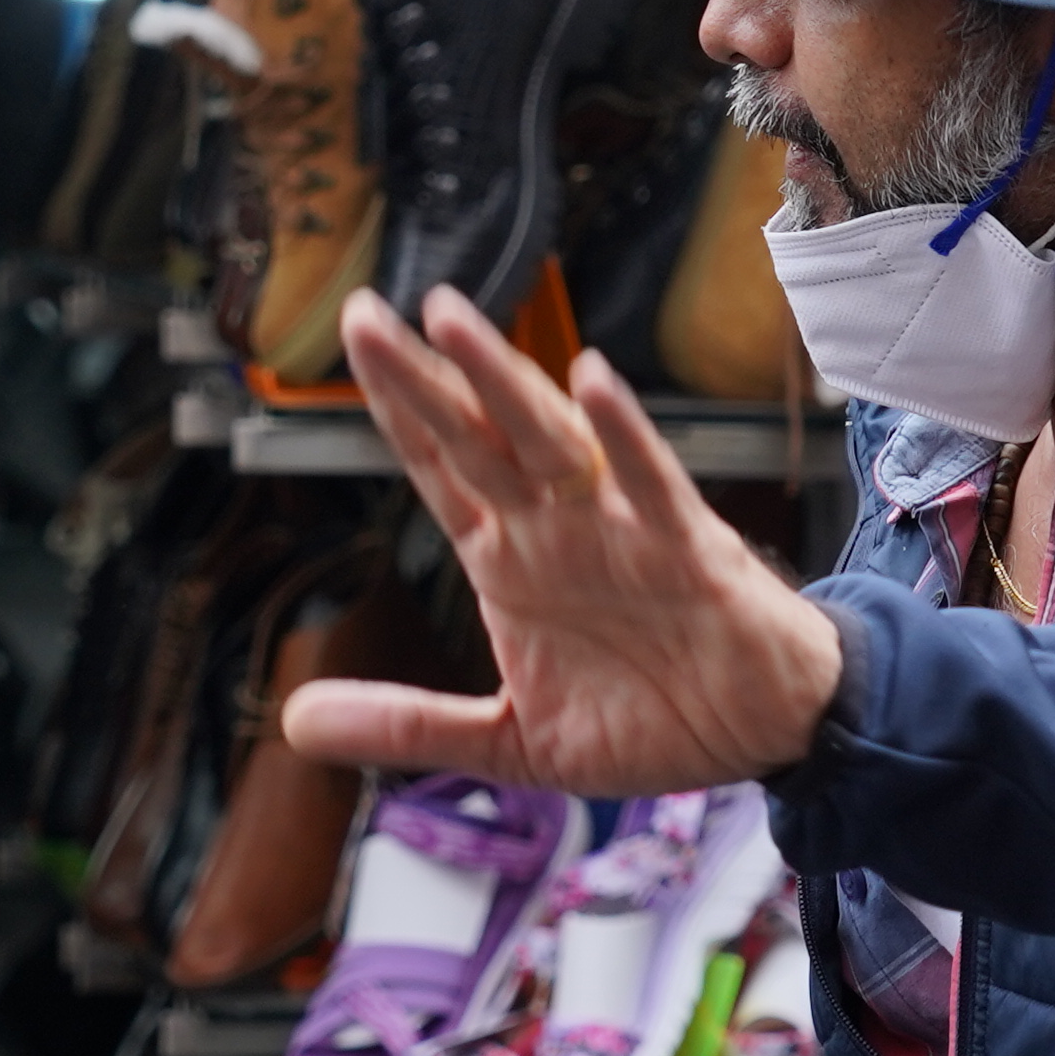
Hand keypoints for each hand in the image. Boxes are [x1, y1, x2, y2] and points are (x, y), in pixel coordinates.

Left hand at [280, 289, 844, 796]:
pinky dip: (623, 436)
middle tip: (365, 315)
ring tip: (450, 321)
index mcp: (510, 558)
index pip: (439, 468)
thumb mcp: (508, 740)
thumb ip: (407, 724)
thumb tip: (292, 724)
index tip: (352, 337)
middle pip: (477, 438)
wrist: (762, 737)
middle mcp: (557, 527)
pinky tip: (590, 384)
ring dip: (502, 381)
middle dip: (423, 379)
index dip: (395, 409)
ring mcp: (620, 530)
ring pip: (551, 440)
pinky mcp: (689, 551)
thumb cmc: (649, 718)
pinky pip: (652, 484)